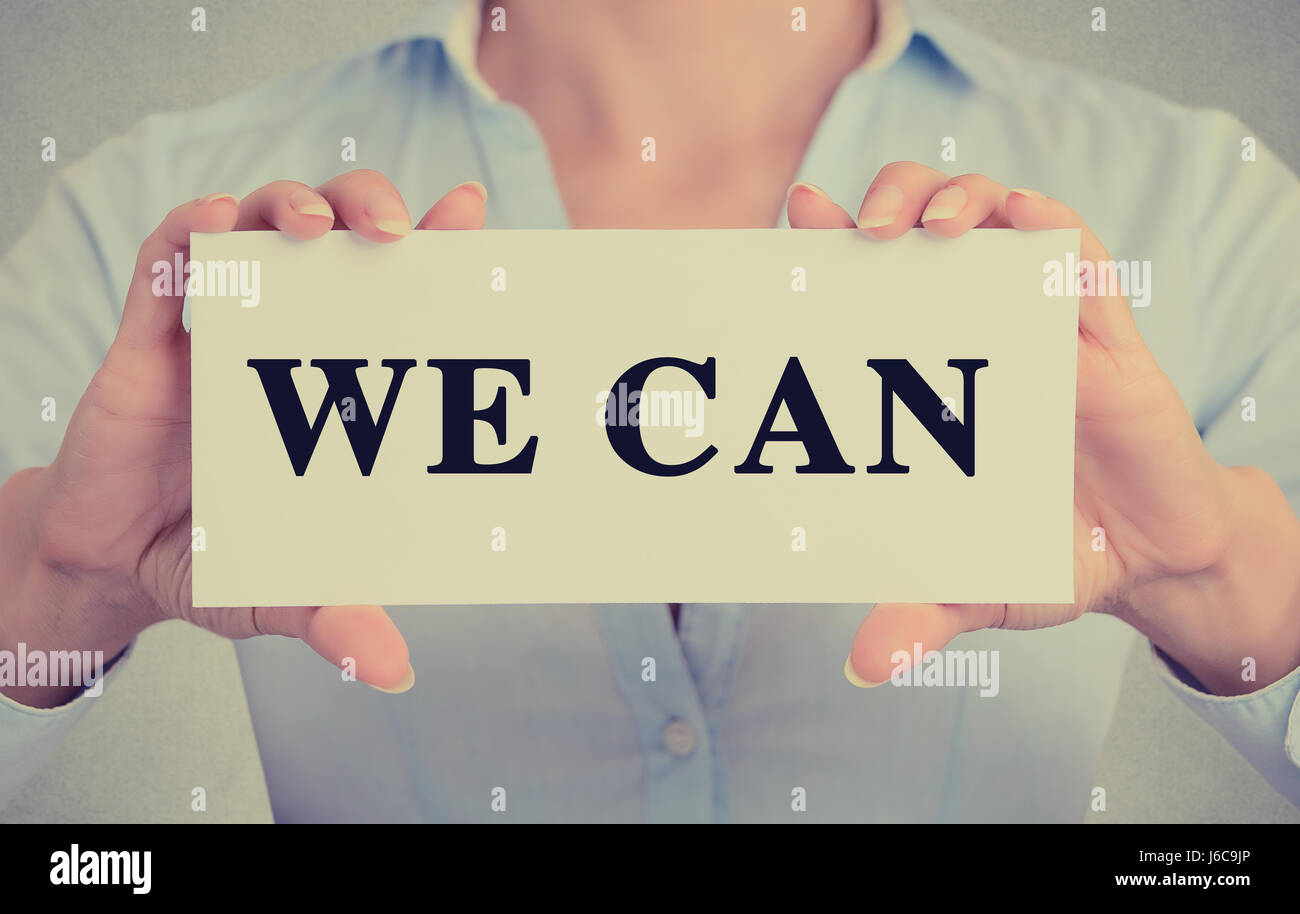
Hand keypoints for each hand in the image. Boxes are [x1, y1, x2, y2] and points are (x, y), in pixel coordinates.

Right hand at [0, 170, 486, 706]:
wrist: (113, 565)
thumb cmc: (217, 561)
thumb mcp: (283, 591)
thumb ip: (334, 618)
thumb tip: (394, 672)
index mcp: (334, 381)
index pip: (396, 291)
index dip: (437, 245)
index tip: (472, 214)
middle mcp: (286, 339)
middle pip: (336, 232)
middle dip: (367, 205)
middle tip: (395, 230)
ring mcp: (220, 330)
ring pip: (258, 225)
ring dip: (291, 204)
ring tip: (316, 225)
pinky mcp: (148, 339)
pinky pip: (167, 262)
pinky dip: (192, 235)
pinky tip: (216, 228)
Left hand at [788, 163, 1299, 695]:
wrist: (1150, 559)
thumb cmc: (1047, 555)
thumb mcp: (976, 587)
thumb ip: (922, 614)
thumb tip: (865, 667)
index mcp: (937, 372)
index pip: (875, 281)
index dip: (832, 240)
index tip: (797, 217)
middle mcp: (985, 331)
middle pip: (929, 220)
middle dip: (894, 198)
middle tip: (865, 230)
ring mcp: (1045, 324)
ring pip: (1004, 216)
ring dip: (967, 198)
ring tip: (938, 228)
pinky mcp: (1111, 334)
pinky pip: (1083, 259)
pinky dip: (1053, 235)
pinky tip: (1031, 234)